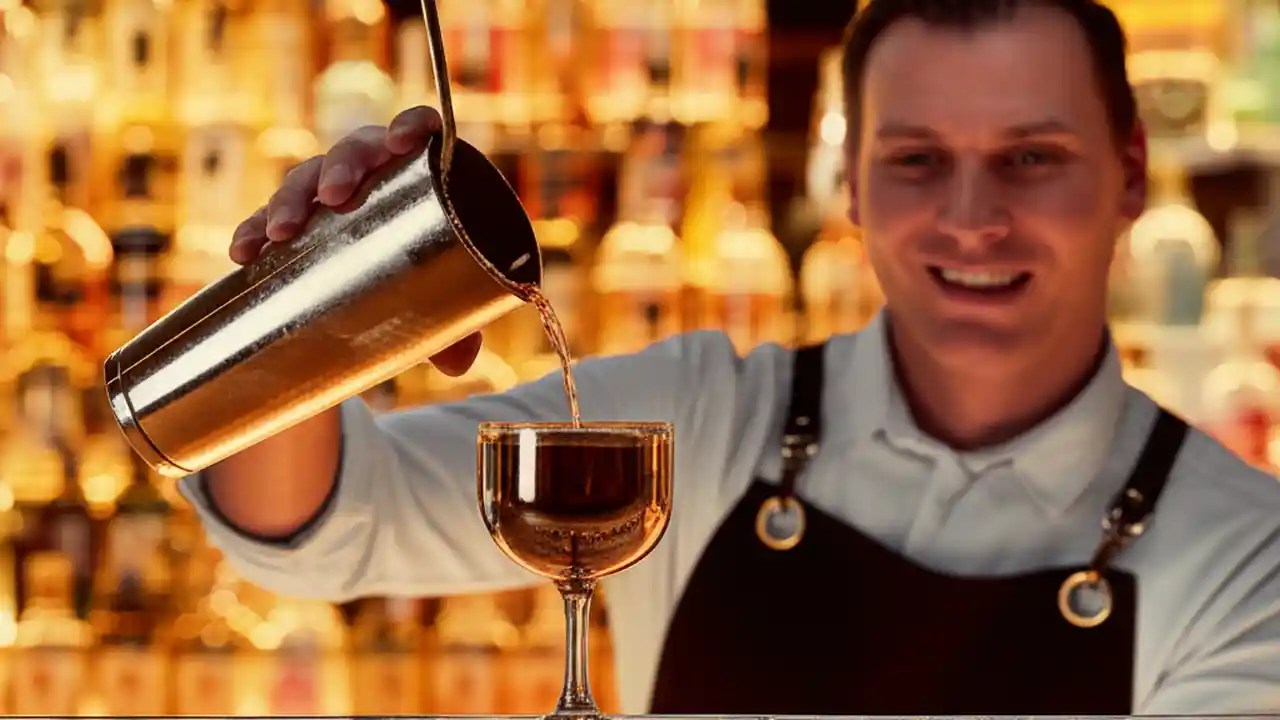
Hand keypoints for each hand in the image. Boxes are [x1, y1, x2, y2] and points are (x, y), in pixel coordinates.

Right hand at [227, 106, 482, 376]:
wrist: (406, 287)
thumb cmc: (439, 278)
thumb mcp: (452, 303)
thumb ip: (459, 327)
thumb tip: (460, 363)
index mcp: (422, 172)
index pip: (416, 132)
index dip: (410, 126)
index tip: (402, 142)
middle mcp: (376, 171)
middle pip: (353, 151)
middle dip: (337, 169)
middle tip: (330, 198)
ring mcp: (335, 192)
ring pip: (307, 179)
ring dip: (288, 200)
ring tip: (277, 234)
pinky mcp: (303, 221)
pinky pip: (273, 216)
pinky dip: (256, 229)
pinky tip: (243, 251)